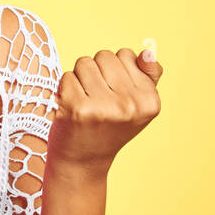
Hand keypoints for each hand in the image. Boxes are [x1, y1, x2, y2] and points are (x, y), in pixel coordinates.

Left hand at [47, 48, 162, 176]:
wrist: (83, 163)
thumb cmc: (108, 127)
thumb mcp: (138, 105)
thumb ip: (148, 76)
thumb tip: (147, 51)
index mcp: (149, 101)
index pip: (126, 55)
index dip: (115, 71)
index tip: (114, 95)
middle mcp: (130, 104)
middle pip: (104, 56)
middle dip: (96, 72)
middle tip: (97, 100)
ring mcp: (103, 107)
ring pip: (84, 63)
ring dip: (80, 79)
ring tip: (85, 103)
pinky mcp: (78, 108)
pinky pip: (67, 76)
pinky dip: (65, 90)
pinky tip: (71, 109)